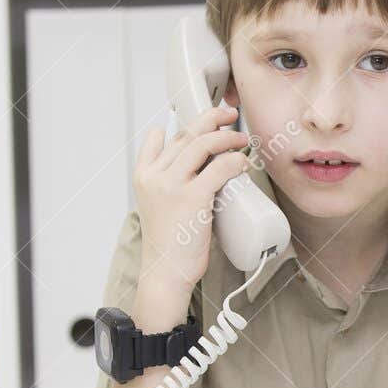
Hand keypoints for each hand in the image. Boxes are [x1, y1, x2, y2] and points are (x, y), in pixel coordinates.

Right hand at [133, 102, 251, 290]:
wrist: (166, 272)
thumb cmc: (169, 244)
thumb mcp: (159, 206)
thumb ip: (172, 182)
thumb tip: (202, 166)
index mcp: (144, 176)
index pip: (160, 138)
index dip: (182, 123)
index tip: (201, 120)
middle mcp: (155, 176)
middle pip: (186, 134)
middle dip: (211, 118)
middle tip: (229, 115)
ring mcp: (172, 185)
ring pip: (203, 144)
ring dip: (227, 137)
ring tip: (242, 140)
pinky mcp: (192, 198)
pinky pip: (220, 167)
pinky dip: (235, 161)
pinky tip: (243, 164)